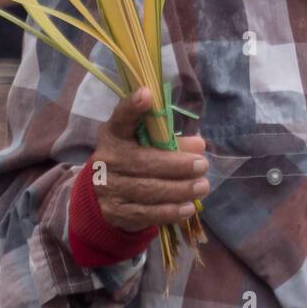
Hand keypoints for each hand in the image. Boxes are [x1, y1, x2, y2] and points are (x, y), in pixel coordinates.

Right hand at [90, 87, 207, 232]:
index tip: (147, 94)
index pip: (121, 118)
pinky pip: (146, 213)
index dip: (132, 106)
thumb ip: (171, 141)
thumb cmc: (133, 159)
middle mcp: (107, 159)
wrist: (104, 195)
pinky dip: (170, 211)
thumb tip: (200, 145)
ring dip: (179, 189)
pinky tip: (188, 207)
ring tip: (202, 186)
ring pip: (147, 190)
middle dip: (176, 165)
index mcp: (114, 134)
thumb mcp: (147, 144)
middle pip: (143, 161)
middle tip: (202, 165)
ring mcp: (108, 188)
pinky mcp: (116, 212)